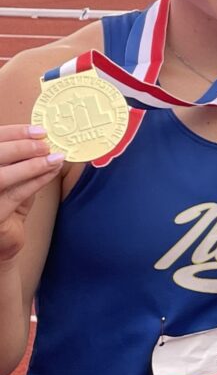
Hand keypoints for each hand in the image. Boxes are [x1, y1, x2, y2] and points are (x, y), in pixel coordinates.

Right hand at [0, 124, 64, 263]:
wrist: (2, 243)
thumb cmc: (6, 206)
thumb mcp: (12, 179)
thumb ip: (20, 162)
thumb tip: (43, 142)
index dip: (12, 133)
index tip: (38, 131)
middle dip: (21, 147)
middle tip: (46, 145)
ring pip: (2, 176)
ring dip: (31, 165)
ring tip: (54, 158)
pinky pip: (16, 195)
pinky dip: (36, 181)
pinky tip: (51, 172)